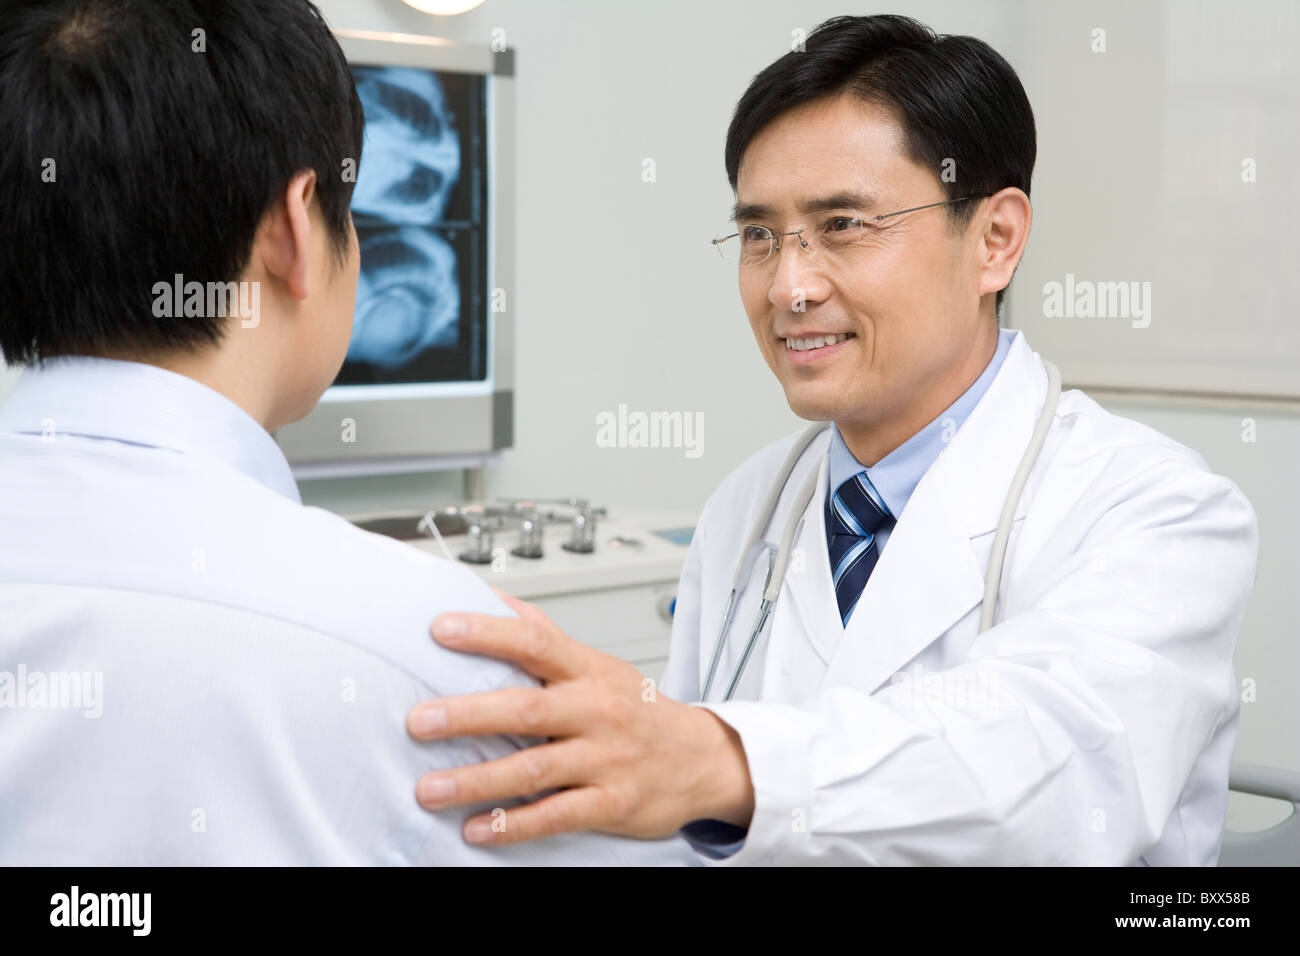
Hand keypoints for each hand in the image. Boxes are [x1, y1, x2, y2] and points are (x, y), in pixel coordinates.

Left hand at [406, 590, 754, 845]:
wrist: (702, 760)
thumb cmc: (639, 710)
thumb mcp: (598, 665)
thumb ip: (545, 636)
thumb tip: (494, 599)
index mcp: (589, 671)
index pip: (535, 643)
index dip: (487, 634)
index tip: (440, 630)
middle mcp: (597, 711)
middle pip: (527, 709)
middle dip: (469, 715)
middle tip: (420, 721)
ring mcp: (606, 759)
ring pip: (535, 769)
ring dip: (477, 779)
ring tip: (430, 788)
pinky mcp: (611, 803)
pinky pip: (556, 815)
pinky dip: (513, 824)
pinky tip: (476, 827)